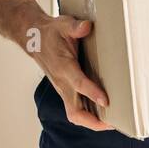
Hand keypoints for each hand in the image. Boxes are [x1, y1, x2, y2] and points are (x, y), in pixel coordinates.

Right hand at [31, 15, 112, 130]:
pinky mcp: (64, 91)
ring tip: (112, 123)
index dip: (92, 93)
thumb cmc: (52, 33)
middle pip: (75, 111)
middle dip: (93, 121)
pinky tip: (103, 115)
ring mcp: (63, 89)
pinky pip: (75, 110)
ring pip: (75, 114)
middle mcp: (62, 82)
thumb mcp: (62, 24)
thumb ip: (75, 27)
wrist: (34, 39)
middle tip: (113, 122)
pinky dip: (89, 117)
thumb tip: (87, 27)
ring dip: (92, 122)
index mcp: (63, 66)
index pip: (78, 83)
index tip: (106, 101)